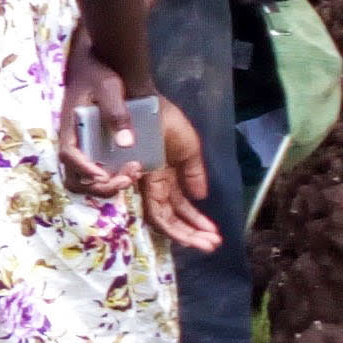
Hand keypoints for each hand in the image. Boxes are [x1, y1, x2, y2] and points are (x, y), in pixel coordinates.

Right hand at [56, 47, 142, 199]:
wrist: (95, 64)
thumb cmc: (98, 74)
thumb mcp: (109, 89)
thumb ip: (117, 114)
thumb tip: (127, 143)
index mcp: (69, 127)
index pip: (69, 155)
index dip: (85, 169)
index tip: (105, 175)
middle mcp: (71, 140)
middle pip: (74, 176)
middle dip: (99, 185)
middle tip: (126, 180)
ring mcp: (80, 145)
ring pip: (83, 179)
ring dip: (105, 186)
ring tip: (131, 176)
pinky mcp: (90, 146)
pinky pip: (94, 171)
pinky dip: (109, 179)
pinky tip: (130, 170)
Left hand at [142, 104, 221, 252]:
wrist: (140, 95)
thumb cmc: (161, 117)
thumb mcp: (187, 145)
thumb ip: (193, 171)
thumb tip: (201, 198)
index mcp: (163, 177)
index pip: (177, 207)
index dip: (194, 224)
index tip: (214, 238)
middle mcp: (150, 182)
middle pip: (168, 215)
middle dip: (190, 233)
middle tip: (210, 247)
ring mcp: (140, 178)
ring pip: (158, 213)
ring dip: (180, 230)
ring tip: (202, 242)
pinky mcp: (129, 172)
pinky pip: (144, 200)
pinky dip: (162, 215)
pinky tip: (178, 225)